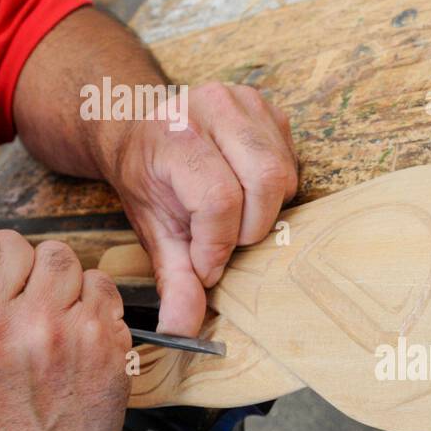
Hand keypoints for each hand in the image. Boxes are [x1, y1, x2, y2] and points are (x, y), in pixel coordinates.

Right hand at [0, 228, 131, 430]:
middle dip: (7, 270)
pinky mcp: (97, 336)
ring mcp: (52, 329)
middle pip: (6, 244)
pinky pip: (96, 280)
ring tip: (40, 313)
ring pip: (54, 255)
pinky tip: (70, 327)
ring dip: (49, 278)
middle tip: (7, 304)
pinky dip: (86, 298)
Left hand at [99, 82, 298, 335]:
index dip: (218, 244)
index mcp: (173, 136)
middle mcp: (209, 107)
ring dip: (265, 208)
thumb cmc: (148, 178)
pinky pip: (291, 158)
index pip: (218, 199)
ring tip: (234, 215)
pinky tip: (247, 190)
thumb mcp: (152, 229)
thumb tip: (183, 330)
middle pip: (264, 181)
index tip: (207, 265)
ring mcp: (242, 101)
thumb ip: (173, 279)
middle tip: (226, 239)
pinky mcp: (267, 107)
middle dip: (251, 226)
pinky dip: (276, 187)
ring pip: (284, 171)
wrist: (138, 129)